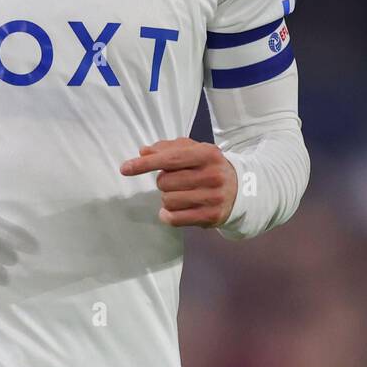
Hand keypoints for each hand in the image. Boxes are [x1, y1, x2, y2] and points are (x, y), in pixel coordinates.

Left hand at [119, 137, 236, 227]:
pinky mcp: (211, 217)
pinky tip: (172, 210)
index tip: (125, 168)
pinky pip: (174, 218)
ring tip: (180, 194)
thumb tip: (143, 152)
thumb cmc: (209, 167)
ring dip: (167, 198)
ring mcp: (212, 197)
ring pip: (168, 200)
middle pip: (165, 181)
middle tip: (176, 181)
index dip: (145, 164)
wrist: (241, 189)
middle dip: (163, 181)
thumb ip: (169, 148)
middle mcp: (212, 175)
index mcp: (207, 154)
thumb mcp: (195, 150)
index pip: (170, 159)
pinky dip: (167, 215)